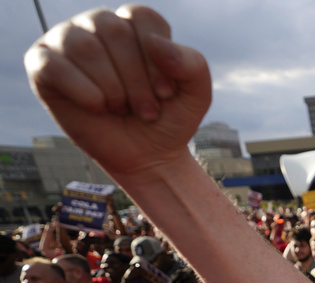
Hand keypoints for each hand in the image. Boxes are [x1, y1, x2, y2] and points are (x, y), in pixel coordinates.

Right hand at [25, 6, 210, 178]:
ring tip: (123, 109)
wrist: (148, 156)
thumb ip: (192, 63)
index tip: (166, 93)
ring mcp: (67, 42)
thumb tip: (155, 43)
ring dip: (112, 88)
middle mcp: (97, 25)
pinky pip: (53, 65)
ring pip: (84, 46)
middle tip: (147, 111)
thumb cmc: (168, 119)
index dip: (157, 60)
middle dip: (136, 80)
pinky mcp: (42, 65)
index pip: (142, 18)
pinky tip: (98, 107)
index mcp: (133, 24)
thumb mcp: (197, 95)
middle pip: (114, 31)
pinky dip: (82, 90)